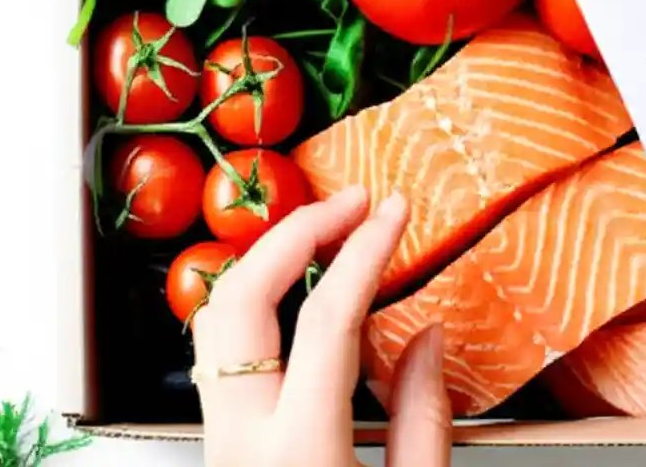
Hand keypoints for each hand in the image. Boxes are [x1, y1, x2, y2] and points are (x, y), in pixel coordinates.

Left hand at [190, 187, 451, 466]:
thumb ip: (423, 421)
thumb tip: (429, 339)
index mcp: (299, 451)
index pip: (326, 321)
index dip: (364, 252)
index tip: (393, 213)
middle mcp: (242, 437)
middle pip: (243, 299)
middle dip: (296, 232)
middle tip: (350, 204)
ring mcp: (220, 435)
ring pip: (216, 315)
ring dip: (267, 259)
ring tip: (323, 232)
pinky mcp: (218, 436)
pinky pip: (219, 346)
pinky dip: (254, 297)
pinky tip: (295, 288)